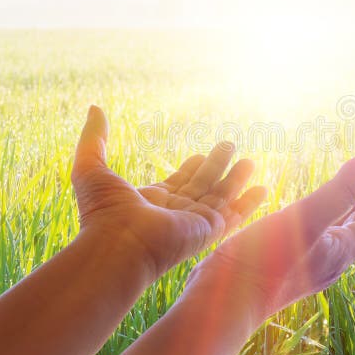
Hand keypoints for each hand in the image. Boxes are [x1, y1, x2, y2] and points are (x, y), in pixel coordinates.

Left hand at [71, 106, 266, 278]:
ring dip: (235, 178)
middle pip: (202, 185)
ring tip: (249, 160)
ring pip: (220, 196)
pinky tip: (262, 189)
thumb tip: (94, 108)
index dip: (190, 167)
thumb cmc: (103, 211)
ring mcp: (193, 222)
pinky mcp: (209, 230)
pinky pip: (235, 214)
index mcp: (151, 201)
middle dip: (216, 165)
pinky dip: (250, 203)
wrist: (119, 245)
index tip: (200, 154)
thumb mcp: (92, 166)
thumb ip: (95, 138)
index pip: (177, 182)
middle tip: (229, 144)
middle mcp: (175, 212)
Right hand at [183, 153, 354, 322]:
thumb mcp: (307, 216)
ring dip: (347, 221)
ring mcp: (303, 269)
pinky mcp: (281, 270)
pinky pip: (310, 244)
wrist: (225, 301)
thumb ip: (341, 189)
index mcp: (339, 252)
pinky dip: (319, 228)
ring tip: (353, 206)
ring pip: (334, 241)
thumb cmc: (267, 259)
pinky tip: (302, 224)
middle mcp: (326, 264)